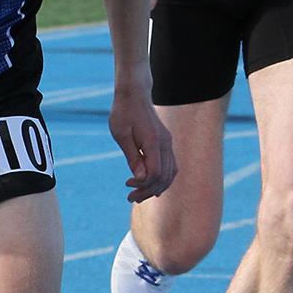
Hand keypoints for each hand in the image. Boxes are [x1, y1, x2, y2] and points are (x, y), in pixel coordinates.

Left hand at [110, 88, 176, 202]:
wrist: (134, 94)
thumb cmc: (123, 113)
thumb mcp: (121, 135)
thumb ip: (132, 157)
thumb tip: (140, 179)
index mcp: (153, 142)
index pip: (155, 172)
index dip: (142, 184)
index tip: (127, 183)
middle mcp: (165, 144)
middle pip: (164, 176)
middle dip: (149, 190)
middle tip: (131, 197)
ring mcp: (167, 143)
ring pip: (171, 173)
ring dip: (157, 187)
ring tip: (140, 195)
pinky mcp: (166, 143)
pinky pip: (171, 166)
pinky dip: (163, 179)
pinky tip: (152, 186)